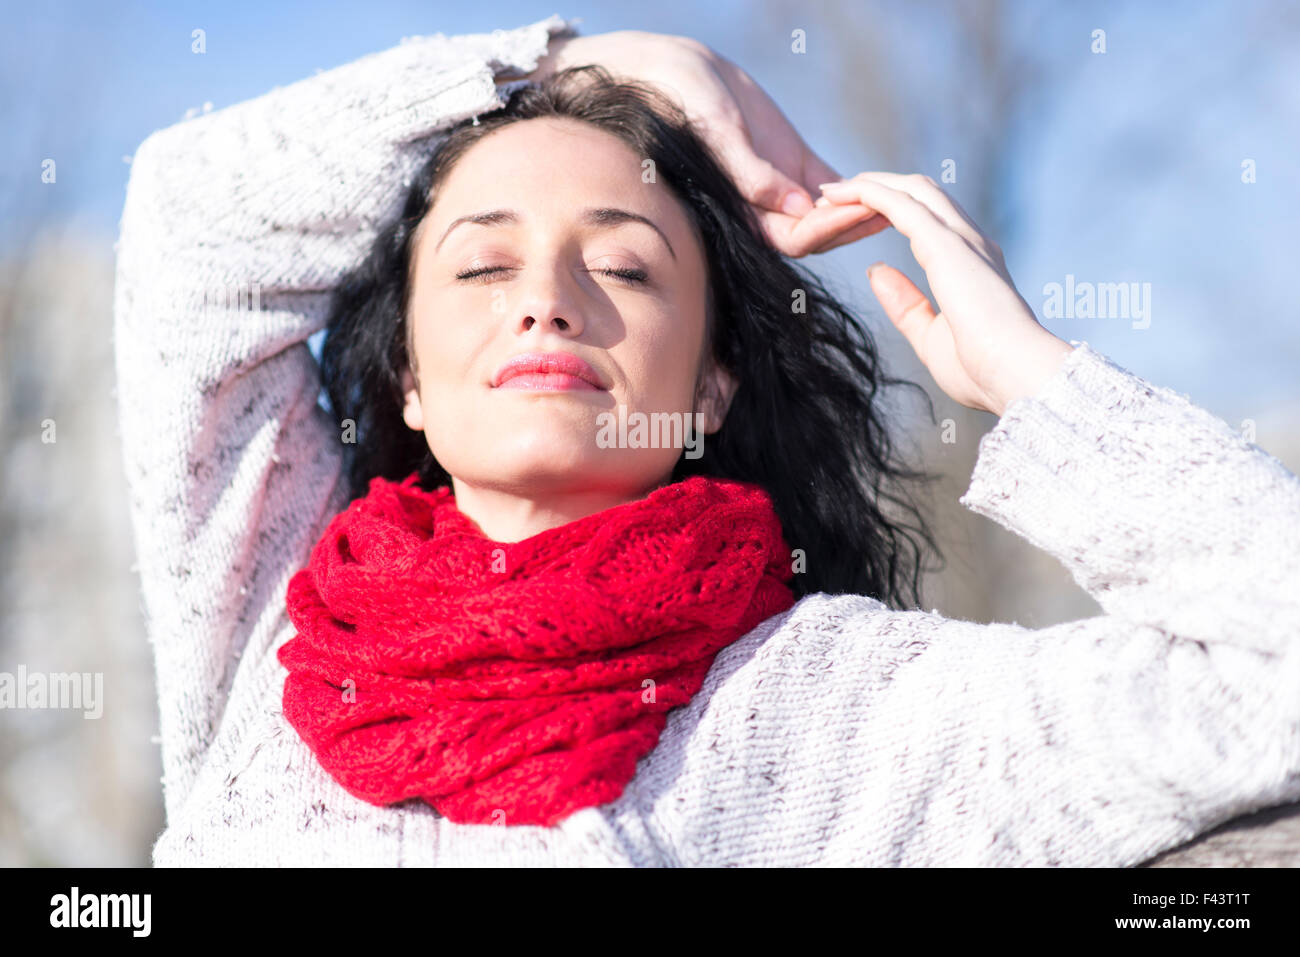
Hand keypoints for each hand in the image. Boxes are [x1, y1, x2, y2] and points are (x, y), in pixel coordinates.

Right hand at [537, 30, 885, 257]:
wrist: (668, 70)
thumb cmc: (681, 98)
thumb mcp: (718, 130)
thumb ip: (750, 173)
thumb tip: (793, 210)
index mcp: (740, 211)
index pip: (796, 237)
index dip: (830, 228)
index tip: (863, 208)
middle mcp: (760, 209)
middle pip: (820, 234)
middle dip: (856, 223)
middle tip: (897, 208)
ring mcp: (778, 188)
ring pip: (828, 215)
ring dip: (862, 211)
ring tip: (901, 200)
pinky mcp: (790, 164)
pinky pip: (829, 188)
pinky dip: (855, 189)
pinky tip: (884, 183)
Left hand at [816, 173, 1074, 415]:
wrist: (1013, 375)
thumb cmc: (981, 370)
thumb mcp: (930, 336)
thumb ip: (906, 305)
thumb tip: (876, 272)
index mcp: (970, 264)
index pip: (929, 218)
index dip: (892, 207)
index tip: (853, 212)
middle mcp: (969, 242)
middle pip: (921, 192)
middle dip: (878, 186)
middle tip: (835, 193)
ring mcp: (961, 239)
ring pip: (912, 190)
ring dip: (869, 185)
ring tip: (831, 189)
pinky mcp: (946, 245)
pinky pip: (901, 205)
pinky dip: (870, 194)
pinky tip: (841, 194)